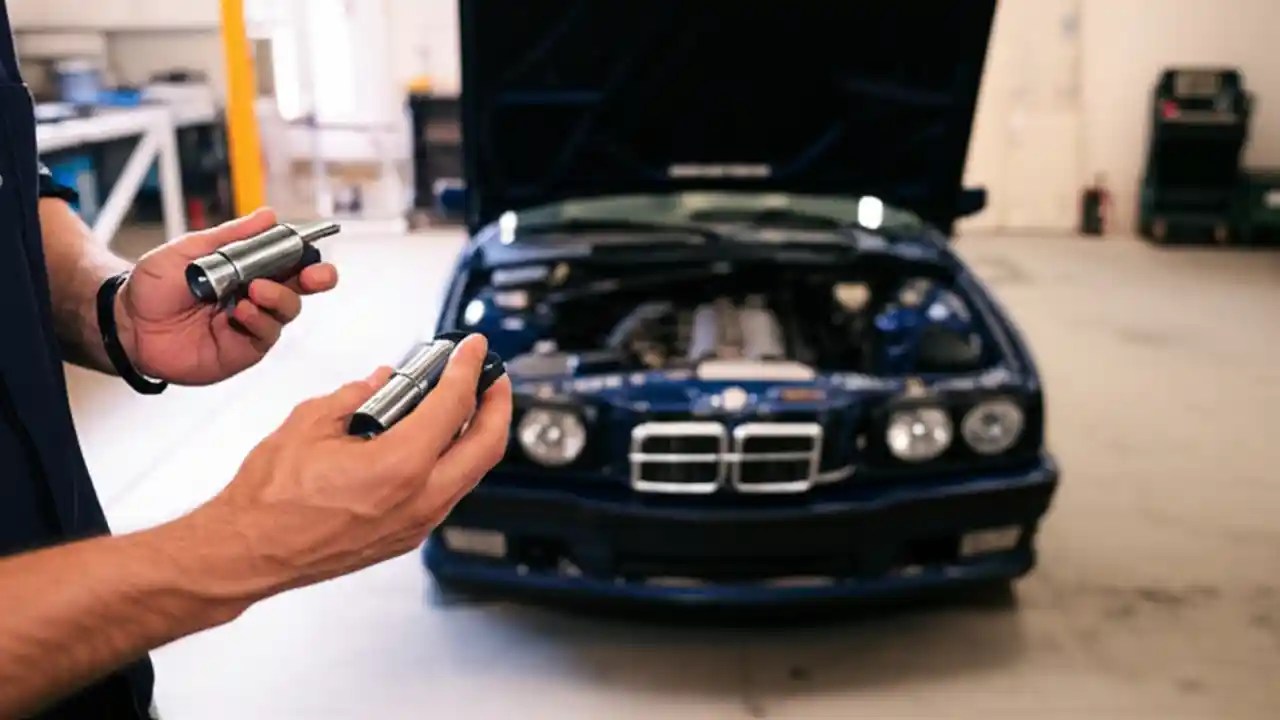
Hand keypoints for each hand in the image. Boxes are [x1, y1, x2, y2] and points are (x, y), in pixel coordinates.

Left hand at [116, 208, 338, 384]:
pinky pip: (263, 337)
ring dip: (278, 300)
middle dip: (314, 281)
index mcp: (247, 272)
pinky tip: (241, 312)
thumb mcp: (190, 249)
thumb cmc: (154, 285)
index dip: (309, 260)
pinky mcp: (239, 351)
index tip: (316, 253)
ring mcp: (249, 326)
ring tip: (253, 291)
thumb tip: (268, 215)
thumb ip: (231, 236)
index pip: (289, 265)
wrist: (125, 321)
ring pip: (285, 313)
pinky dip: (258, 322)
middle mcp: (254, 299)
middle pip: (299, 291)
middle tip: (315, 276)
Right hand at [190, 334, 511, 596]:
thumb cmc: (269, 499)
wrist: (247, 553)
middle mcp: (419, 500)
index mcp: (400, 466)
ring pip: (471, 472)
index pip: (454, 404)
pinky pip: (447, 492)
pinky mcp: (407, 536)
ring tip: (464, 404)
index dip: (469, 368)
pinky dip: (451, 460)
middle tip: (492, 377)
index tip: (474, 349)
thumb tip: (381, 381)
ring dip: (476, 434)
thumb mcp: (310, 422)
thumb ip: (356, 396)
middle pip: (487, 445)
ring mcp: (417, 524)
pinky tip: (433, 440)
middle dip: (497, 404)